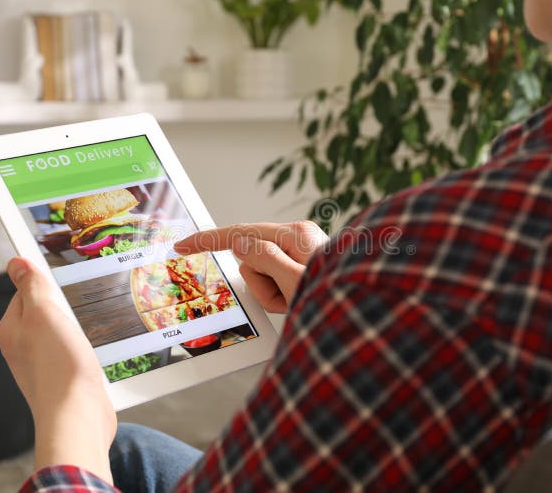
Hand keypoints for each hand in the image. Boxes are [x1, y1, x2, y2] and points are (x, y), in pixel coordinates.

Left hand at [0, 257, 115, 483]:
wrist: (78, 416)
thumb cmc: (59, 367)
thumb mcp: (44, 313)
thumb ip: (31, 286)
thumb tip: (16, 262)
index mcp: (11, 329)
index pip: (25, 290)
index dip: (46, 283)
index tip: (64, 282)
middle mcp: (23, 347)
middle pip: (46, 310)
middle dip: (66, 306)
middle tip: (80, 308)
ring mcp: (43, 364)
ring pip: (63, 331)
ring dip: (79, 327)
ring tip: (88, 331)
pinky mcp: (64, 378)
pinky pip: (75, 351)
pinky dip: (87, 347)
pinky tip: (95, 351)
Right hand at [174, 221, 328, 312]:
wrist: (369, 319)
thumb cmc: (340, 303)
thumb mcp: (295, 282)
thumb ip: (264, 258)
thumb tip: (242, 244)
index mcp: (296, 234)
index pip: (241, 233)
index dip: (208, 240)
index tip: (183, 245)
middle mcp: (300, 237)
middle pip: (252, 259)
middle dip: (261, 285)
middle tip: (287, 301)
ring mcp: (303, 252)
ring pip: (263, 274)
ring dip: (273, 295)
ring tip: (299, 304)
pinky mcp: (304, 266)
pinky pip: (276, 282)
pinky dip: (282, 297)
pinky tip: (301, 303)